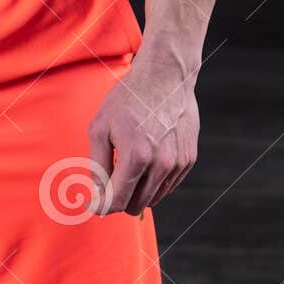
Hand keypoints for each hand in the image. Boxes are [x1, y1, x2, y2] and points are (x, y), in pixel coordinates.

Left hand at [87, 52, 197, 216]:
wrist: (165, 76)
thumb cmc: (128, 99)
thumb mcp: (100, 128)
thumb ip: (97, 166)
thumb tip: (96, 196)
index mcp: (136, 157)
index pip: (116, 202)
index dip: (101, 207)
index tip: (93, 203)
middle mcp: (161, 165)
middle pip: (136, 206)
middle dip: (119, 200)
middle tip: (109, 183)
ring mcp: (178, 163)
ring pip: (153, 198)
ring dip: (137, 191)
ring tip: (128, 166)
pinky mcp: (189, 159)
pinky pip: (168, 185)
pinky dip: (155, 181)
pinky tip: (147, 160)